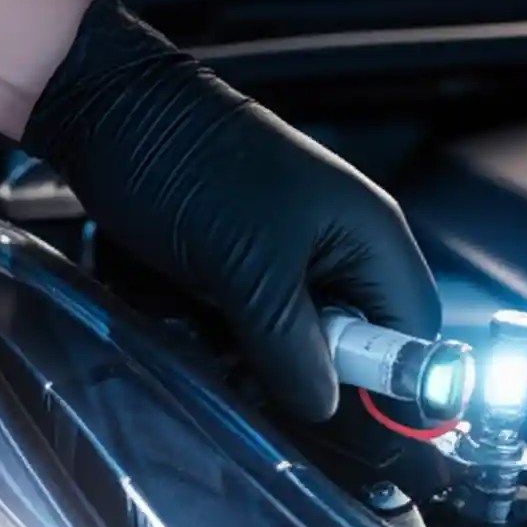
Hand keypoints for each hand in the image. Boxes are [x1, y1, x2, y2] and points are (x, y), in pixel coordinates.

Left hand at [24, 0, 439, 420]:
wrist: (114, 116)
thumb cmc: (194, 169)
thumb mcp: (250, 271)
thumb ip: (293, 349)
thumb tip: (323, 409)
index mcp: (370, 237)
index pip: (412, 330)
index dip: (386, 377)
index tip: (337, 409)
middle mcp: (340, 249)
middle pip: (353, 343)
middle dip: (307, 370)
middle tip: (255, 371)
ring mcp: (291, 257)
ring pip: (299, 342)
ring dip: (260, 358)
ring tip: (214, 341)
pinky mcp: (247, 266)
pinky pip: (256, 326)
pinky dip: (228, 339)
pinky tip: (194, 328)